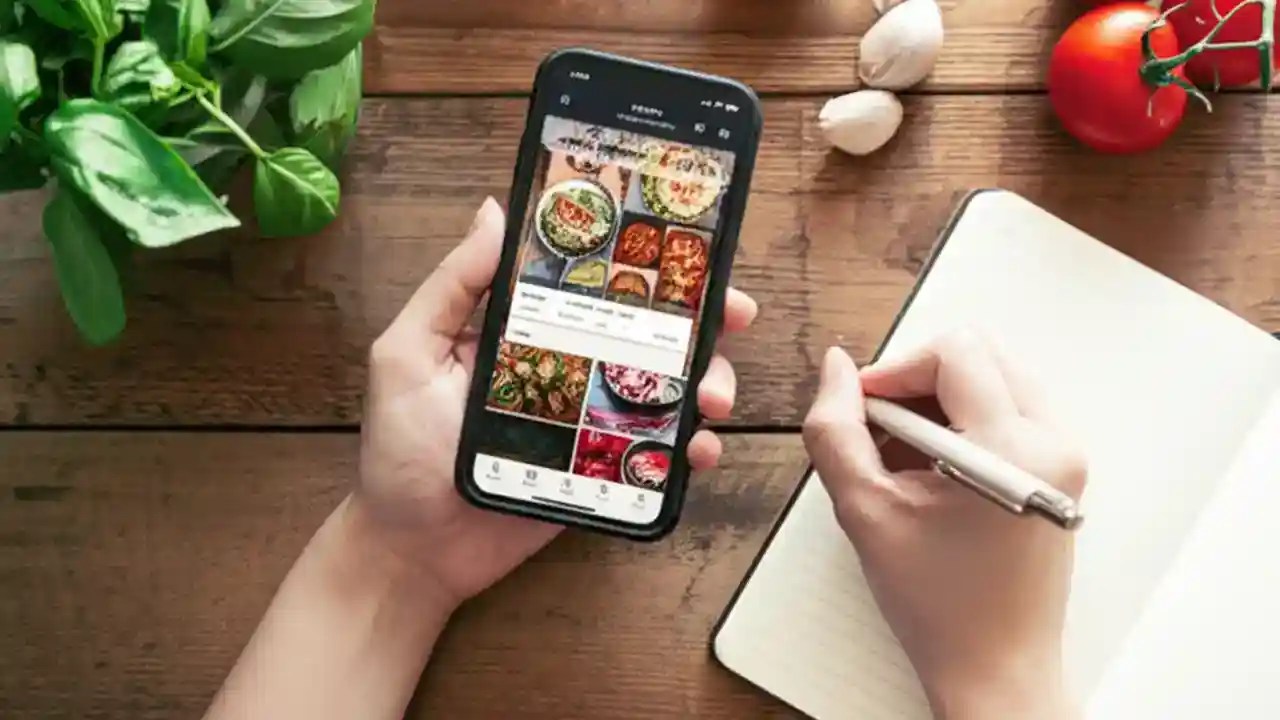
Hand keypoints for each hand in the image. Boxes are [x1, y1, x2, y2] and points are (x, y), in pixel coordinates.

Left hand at [353, 197, 758, 611]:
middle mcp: (568, 366)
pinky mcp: (604, 472)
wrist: (413, 552)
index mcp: (527, 329)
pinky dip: (690, 449)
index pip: (596, 282)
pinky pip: (659, 454)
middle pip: (649, 332)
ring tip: (713, 398)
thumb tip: (494, 212)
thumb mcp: (408, 354)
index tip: (691, 250)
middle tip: (735, 316)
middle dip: (701, 320)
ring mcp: (592, 421)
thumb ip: (452, 287)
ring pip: (667, 390)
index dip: (645, 263)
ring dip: (707, 382)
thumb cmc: (400, 450)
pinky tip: (699, 449)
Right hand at [803, 332, 1086, 719]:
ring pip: (994, 377)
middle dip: (918, 379)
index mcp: (1014, 448)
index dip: (895, 368)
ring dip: (938, 400)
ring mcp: (1064, 455)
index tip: (862, 406)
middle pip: (979, 354)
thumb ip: (836, 430)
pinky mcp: (1058, 470)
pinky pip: (1009, 410)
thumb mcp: (866, 510)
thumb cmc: (939, 605)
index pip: (955, 352)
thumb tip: (836, 369)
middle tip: (879, 427)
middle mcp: (1053, 442)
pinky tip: (928, 467)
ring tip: (900, 454)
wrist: (995, 667)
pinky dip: (962, 420)